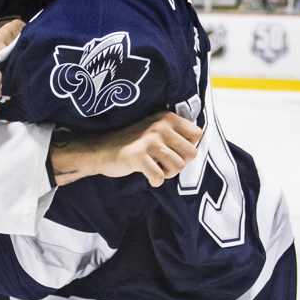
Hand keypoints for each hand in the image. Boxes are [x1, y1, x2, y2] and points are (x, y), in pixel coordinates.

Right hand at [49, 111, 201, 187]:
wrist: (102, 150)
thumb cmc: (133, 144)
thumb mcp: (156, 132)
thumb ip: (176, 136)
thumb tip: (195, 150)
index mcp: (167, 118)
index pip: (197, 134)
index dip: (188, 147)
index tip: (173, 150)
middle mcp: (160, 126)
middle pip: (191, 153)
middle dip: (180, 164)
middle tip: (164, 163)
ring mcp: (149, 141)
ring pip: (178, 166)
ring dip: (168, 173)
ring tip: (155, 167)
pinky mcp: (138, 156)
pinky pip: (159, 177)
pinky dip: (155, 181)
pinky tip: (147, 175)